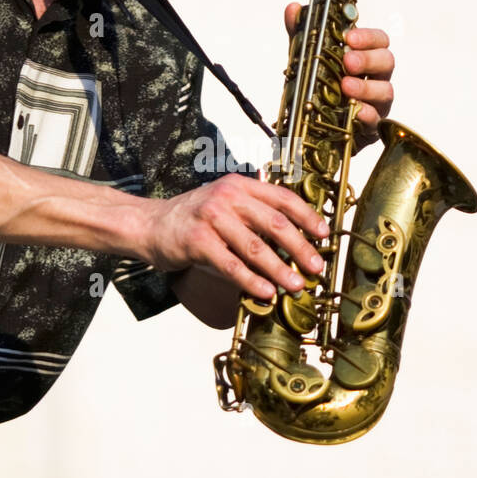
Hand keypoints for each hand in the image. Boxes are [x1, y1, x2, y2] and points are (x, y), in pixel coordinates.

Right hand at [141, 174, 328, 301]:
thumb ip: (254, 212)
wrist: (150, 224)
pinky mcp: (198, 241)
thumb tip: (294, 239)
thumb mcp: (225, 203)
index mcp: (240, 185)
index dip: (307, 217)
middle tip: (317, 267)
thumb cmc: (194, 219)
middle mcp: (228, 197)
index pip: (283, 198)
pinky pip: (231, 265)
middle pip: (276, 223)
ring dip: (280, 270)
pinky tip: (266, 292)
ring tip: (296, 285)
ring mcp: (212, 217)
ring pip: (256, 247)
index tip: (325, 235)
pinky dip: (252, 281)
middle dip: (301, 248)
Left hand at [284, 4, 394, 151]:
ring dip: (366, 87)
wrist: (316, 129)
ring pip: (385, 90)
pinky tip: (355, 112)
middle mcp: (376, 77)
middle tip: (348, 61)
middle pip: (387, 61)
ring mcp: (377, 103)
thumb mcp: (306, 60)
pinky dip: (367, 115)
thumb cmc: (320, 89)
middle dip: (368, 59)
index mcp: (364, 57)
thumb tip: (293, 8)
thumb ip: (301, 35)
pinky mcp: (372, 127)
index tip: (349, 37)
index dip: (368, 36)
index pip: (379, 40)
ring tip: (346, 86)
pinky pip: (376, 120)